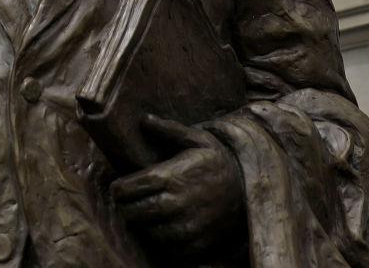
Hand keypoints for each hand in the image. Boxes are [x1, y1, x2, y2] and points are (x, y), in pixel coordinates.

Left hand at [110, 116, 243, 255]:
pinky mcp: (195, 246)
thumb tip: (144, 119)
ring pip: (147, 232)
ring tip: (145, 213)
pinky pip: (166, 249)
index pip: (127, 189)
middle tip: (127, 202)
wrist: (250, 190)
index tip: (118, 187)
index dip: (118, 189)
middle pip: (133, 213)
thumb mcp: (197, 139)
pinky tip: (163, 227)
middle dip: (125, 207)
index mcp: (171, 177)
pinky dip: (161, 240)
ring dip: (142, 224)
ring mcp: (186, 228)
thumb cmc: (219, 162)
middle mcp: (176, 205)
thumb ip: (169, 130)